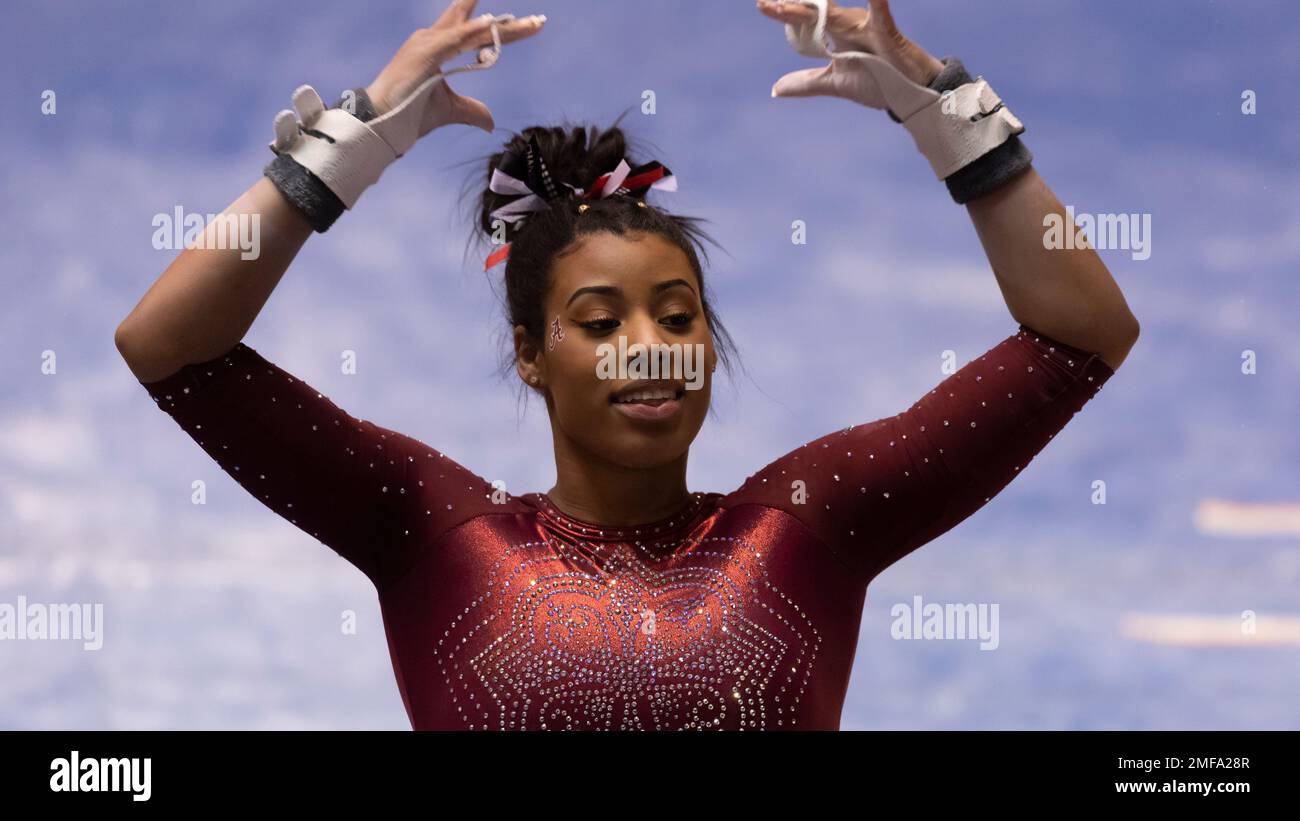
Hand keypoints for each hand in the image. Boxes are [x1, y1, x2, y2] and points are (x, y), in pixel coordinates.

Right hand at [365, 0, 545, 134]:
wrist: (380, 121)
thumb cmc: (409, 113)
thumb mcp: (450, 111)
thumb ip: (471, 111)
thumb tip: (491, 122)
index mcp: (439, 46)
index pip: (476, 31)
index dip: (501, 27)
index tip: (532, 25)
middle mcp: (434, 38)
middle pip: (478, 23)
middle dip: (509, 22)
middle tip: (539, 21)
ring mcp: (429, 43)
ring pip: (474, 30)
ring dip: (503, 27)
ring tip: (532, 23)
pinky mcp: (425, 53)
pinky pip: (456, 39)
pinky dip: (475, 32)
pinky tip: (493, 25)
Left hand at [758, 0, 942, 87]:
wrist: (907, 93)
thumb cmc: (876, 82)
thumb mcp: (834, 84)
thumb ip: (806, 83)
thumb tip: (775, 89)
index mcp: (835, 33)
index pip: (805, 21)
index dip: (784, 13)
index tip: (761, 5)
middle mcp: (848, 24)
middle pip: (814, 14)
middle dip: (791, 8)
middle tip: (764, 3)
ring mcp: (866, 26)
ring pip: (836, 14)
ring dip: (818, 8)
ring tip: (793, 3)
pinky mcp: (886, 31)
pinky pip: (881, 12)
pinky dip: (877, 1)